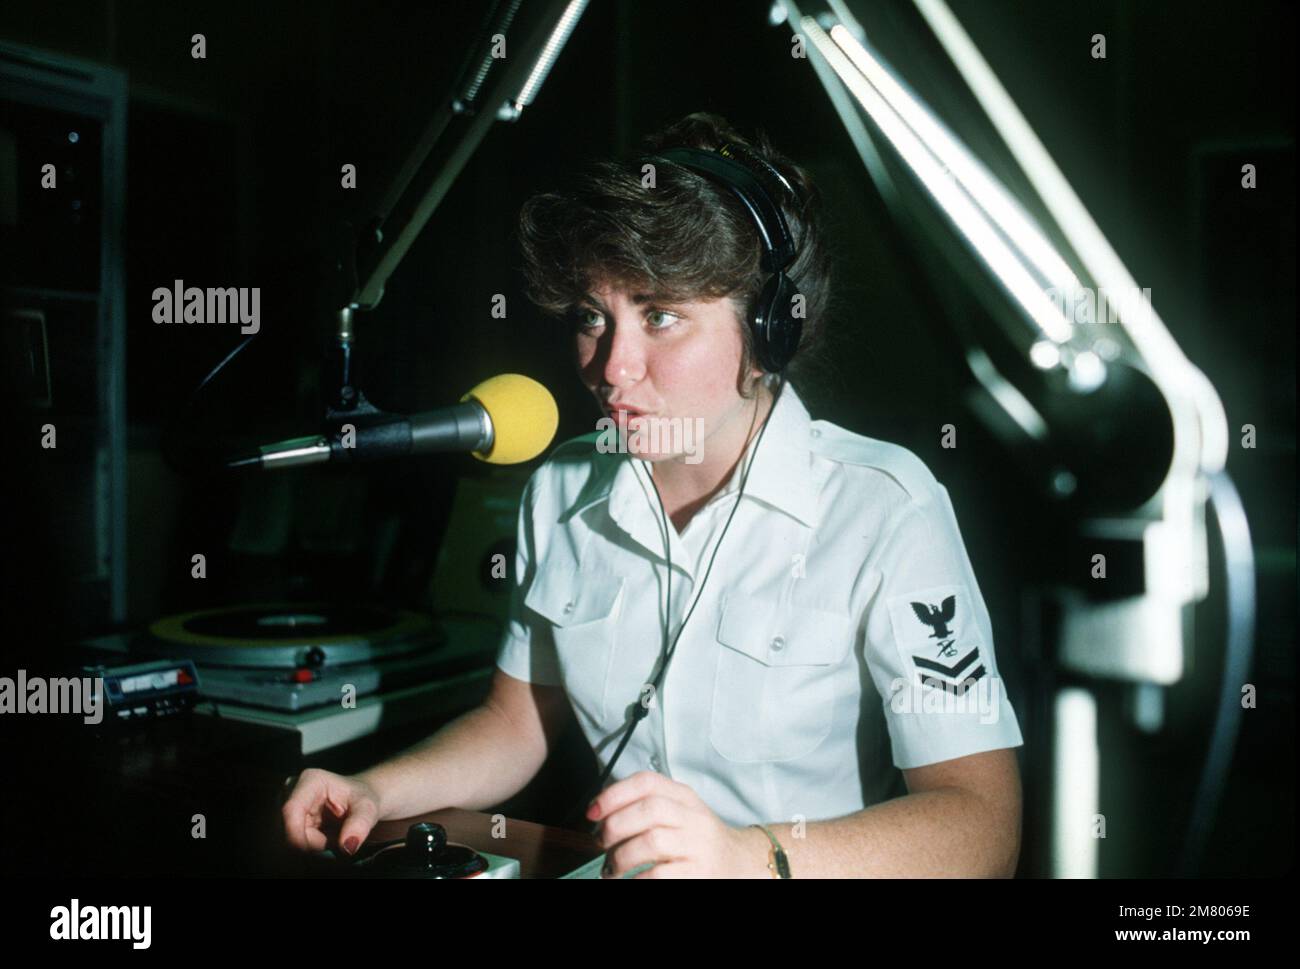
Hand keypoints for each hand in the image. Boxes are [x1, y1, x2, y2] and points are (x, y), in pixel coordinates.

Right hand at [281, 767, 382, 854]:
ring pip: (285, 838)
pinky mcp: (284, 818)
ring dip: (309, 845)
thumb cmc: (363, 800)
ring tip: (330, 834)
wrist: (359, 803)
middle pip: (286, 828)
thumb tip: (348, 847)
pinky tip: (320, 837)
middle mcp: (291, 789)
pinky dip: (305, 846)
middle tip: (335, 837)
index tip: (323, 847)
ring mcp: (284, 804)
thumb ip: (360, 825)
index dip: (299, 835)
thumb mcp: (369, 809)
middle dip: (310, 842)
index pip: (290, 811)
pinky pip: (288, 842)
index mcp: (310, 780)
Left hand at [587, 771, 764, 877]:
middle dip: (615, 827)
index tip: (592, 813)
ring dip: (621, 857)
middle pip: (648, 810)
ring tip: (611, 868)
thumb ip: (644, 806)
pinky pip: (659, 875)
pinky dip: (636, 880)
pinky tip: (628, 882)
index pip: (647, 782)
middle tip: (601, 844)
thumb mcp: (678, 813)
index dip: (614, 795)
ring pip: (651, 842)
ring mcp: (699, 846)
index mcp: (684, 796)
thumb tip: (598, 814)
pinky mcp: (698, 874)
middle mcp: (694, 817)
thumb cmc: (696, 839)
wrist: (740, 864)